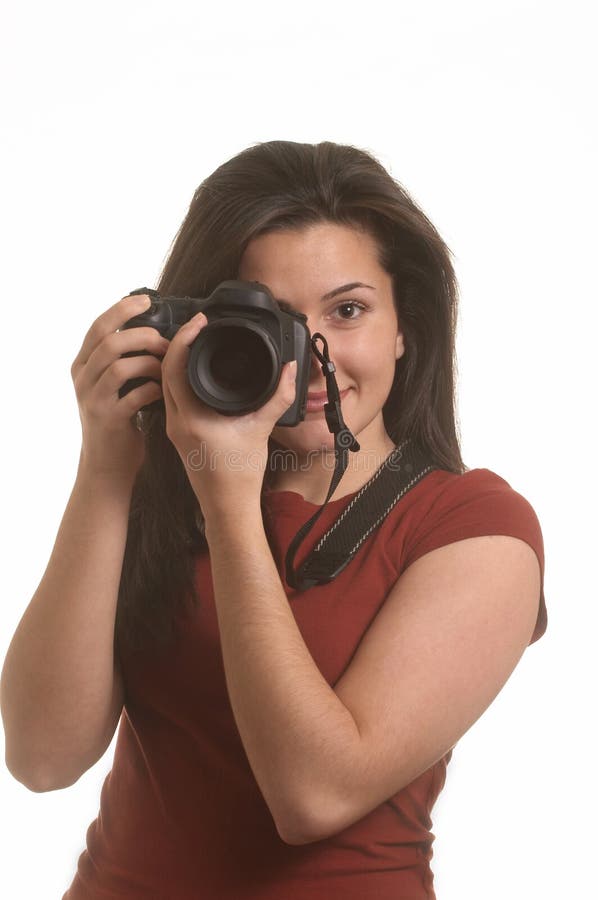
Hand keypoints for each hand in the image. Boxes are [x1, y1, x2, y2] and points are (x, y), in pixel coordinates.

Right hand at [71, 293, 169, 486]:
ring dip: (150, 362)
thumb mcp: (113, 385)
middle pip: (109, 341)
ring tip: (167, 367)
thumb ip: (123, 360)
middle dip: (143, 335)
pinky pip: (134, 395)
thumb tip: (155, 332)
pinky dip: (153, 389)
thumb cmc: (119, 419)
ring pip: (120, 365)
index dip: (122, 309)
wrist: (107, 464)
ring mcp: (92, 399)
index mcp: (83, 365)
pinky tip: (163, 392)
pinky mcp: (108, 419)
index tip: (147, 300)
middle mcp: (83, 378)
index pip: (98, 326)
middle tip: (166, 343)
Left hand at [161, 311, 296, 505]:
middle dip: (178, 342)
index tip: (200, 321)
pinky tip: (194, 368)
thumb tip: (290, 369)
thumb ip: (279, 397)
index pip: (174, 367)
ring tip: (195, 340)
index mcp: (190, 419)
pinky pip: (172, 396)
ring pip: (165, 383)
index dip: (184, 338)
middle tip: (198, 324)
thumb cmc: (240, 476)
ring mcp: (173, 427)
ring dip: (176, 359)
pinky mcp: (178, 432)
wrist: (228, 507)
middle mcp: (175, 421)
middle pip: (164, 370)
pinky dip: (179, 376)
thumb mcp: (262, 429)